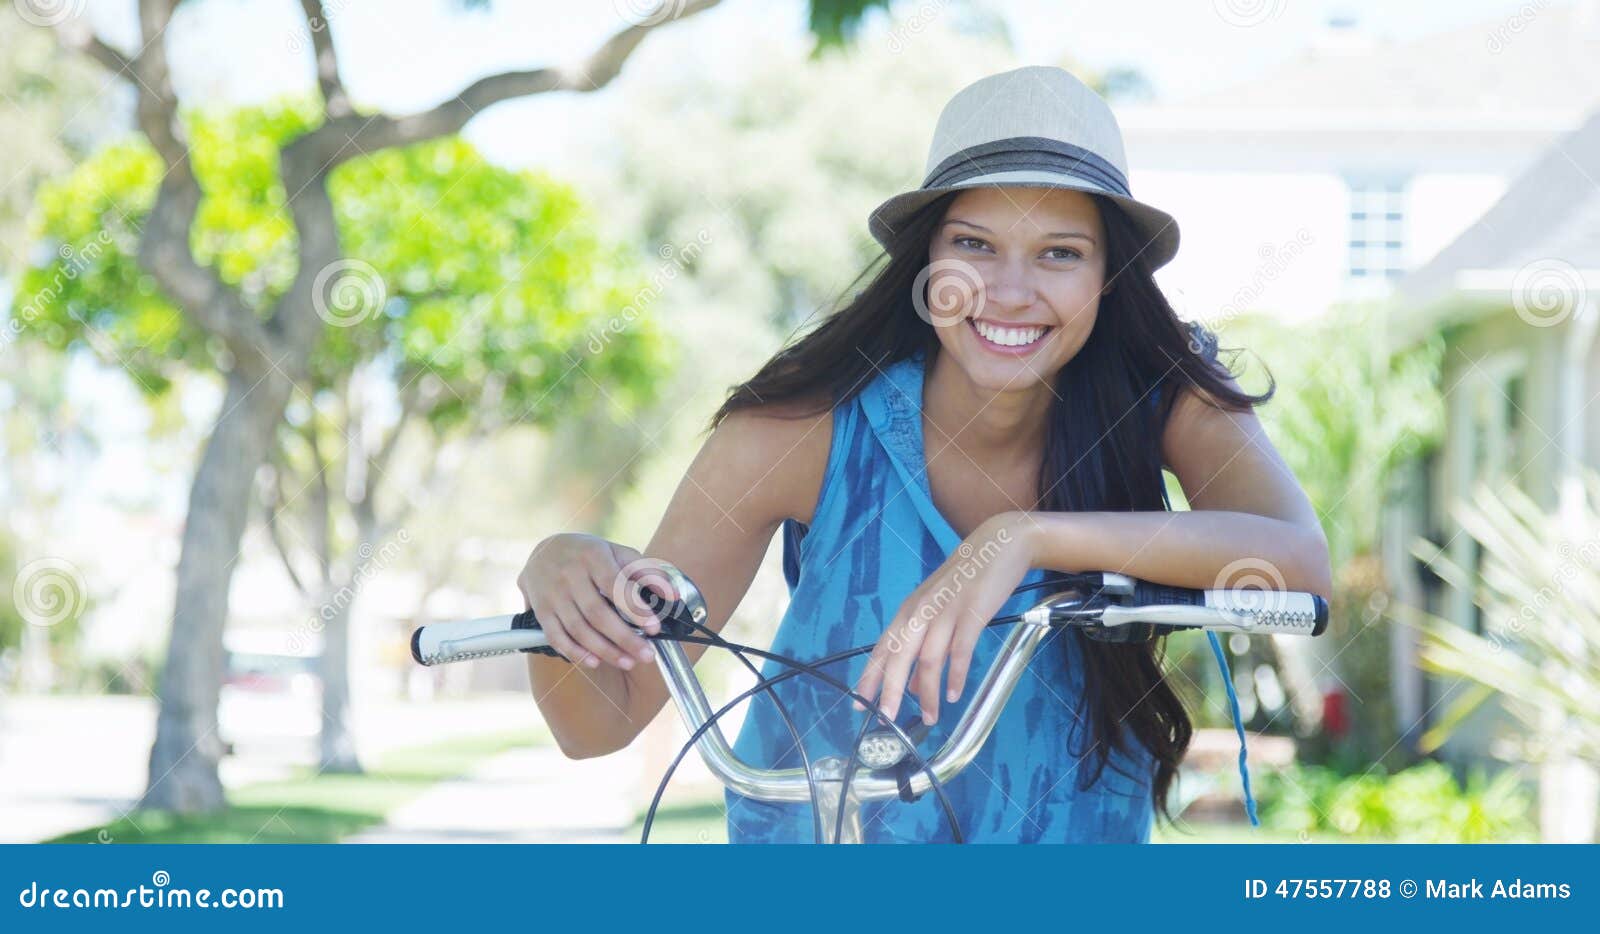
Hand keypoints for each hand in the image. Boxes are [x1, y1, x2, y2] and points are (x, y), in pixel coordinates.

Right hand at [515, 533, 675, 670]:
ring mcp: (552, 594)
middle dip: (625, 638)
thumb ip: (647, 572)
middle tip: (647, 655)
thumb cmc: (590, 554)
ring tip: (628, 662)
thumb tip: (673, 595)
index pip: (614, 585)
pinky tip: (595, 662)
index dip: (635, 609)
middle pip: (597, 613)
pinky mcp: (540, 610)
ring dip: (605, 650)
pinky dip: (575, 653)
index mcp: (592, 556)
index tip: (654, 627)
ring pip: (578, 629)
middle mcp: (568, 574)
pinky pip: (556, 637)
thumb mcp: (618, 553)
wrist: (545, 549)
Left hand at [852, 512, 1036, 724]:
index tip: (859, 703)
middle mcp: (920, 612)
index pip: (883, 649)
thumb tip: (916, 687)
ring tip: (931, 717)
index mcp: (909, 611)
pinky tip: (955, 694)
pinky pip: (960, 650)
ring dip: (929, 692)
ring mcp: (945, 611)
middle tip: (887, 718)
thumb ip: (926, 648)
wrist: (998, 546)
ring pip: (928, 658)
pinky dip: (956, 674)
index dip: (870, 677)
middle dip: (891, 689)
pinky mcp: (970, 613)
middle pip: (900, 655)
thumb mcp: (939, 612)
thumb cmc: (966, 581)